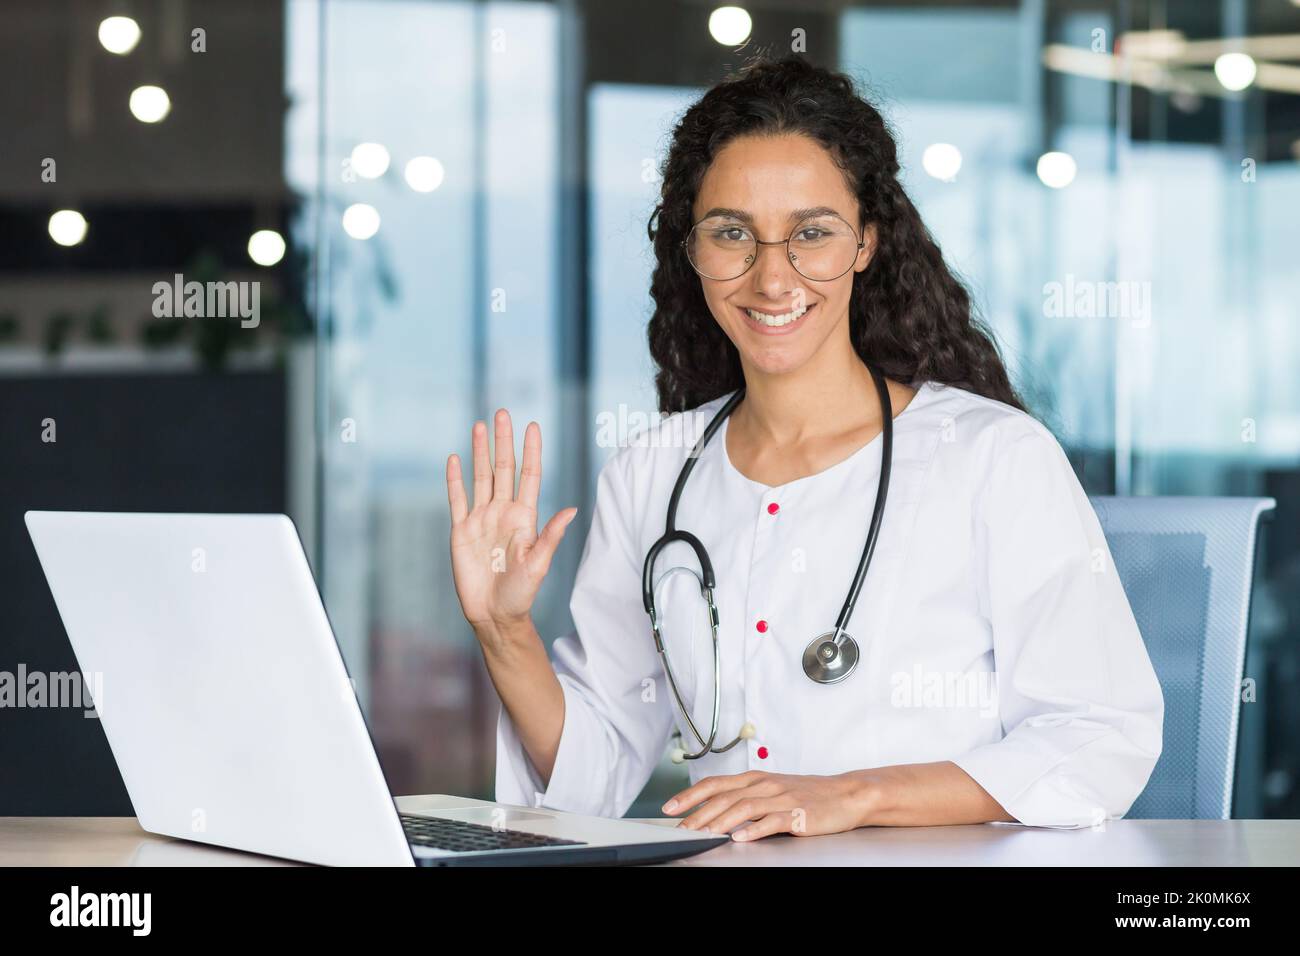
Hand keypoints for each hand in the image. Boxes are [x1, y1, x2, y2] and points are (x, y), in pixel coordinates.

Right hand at [446, 410, 577, 634]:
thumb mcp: (539, 564)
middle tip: (503, 413)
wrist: (493, 614)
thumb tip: (572, 509)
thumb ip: (551, 535)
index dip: (531, 452)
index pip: (529, 476)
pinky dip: (455, 479)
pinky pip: (457, 499)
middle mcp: (503, 512)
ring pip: (481, 477)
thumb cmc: (521, 593)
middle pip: (503, 469)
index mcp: (525, 517)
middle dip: (504, 441)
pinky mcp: (461, 530)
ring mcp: (481, 519)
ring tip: (480, 425)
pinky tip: (455, 458)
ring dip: (481, 451)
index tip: (533, 427)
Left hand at [661, 770, 876, 841]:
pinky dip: (754, 829)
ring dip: (718, 822)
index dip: (690, 795)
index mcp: (755, 778)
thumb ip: (746, 797)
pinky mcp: (797, 814)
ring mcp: (780, 798)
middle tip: (679, 830)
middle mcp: (764, 785)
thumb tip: (714, 812)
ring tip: (701, 835)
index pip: (714, 784)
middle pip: (723, 797)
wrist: (846, 794)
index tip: (669, 808)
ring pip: (742, 807)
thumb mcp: (772, 789)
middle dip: (696, 814)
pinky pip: (772, 821)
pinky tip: (740, 837)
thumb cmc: (807, 794)